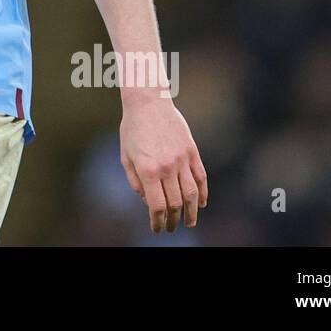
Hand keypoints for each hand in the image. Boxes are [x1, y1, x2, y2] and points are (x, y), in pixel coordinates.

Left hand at [119, 97, 208, 232]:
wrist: (148, 102)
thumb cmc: (132, 129)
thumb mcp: (126, 156)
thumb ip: (135, 181)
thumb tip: (147, 201)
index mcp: (148, 170)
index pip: (157, 206)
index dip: (158, 221)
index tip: (158, 229)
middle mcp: (167, 167)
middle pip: (175, 203)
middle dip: (173, 220)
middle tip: (171, 228)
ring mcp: (182, 159)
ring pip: (192, 194)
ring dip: (191, 212)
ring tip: (189, 222)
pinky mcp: (192, 151)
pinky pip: (202, 177)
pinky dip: (203, 193)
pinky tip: (201, 204)